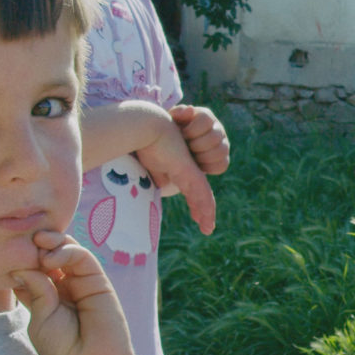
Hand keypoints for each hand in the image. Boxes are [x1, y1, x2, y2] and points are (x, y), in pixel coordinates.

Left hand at [13, 230, 138, 354]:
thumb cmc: (63, 350)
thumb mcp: (39, 319)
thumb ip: (35, 291)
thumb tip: (22, 266)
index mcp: (43, 297)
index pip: (30, 269)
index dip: (20, 259)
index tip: (4, 257)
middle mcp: (61, 286)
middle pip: (47, 254)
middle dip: (35, 245)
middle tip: (23, 242)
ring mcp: (79, 281)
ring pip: (65, 250)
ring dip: (50, 243)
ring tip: (38, 246)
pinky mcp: (97, 280)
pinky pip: (81, 256)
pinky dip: (65, 251)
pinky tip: (51, 259)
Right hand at [134, 117, 217, 234]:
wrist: (146, 127)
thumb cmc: (146, 144)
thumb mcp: (152, 165)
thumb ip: (159, 175)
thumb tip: (161, 185)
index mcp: (180, 170)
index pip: (193, 190)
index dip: (196, 205)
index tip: (197, 218)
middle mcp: (188, 170)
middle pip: (201, 194)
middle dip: (204, 211)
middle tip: (207, 227)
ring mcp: (190, 170)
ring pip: (203, 195)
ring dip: (205, 212)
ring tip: (207, 227)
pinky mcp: (188, 170)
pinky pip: (200, 192)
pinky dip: (204, 207)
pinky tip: (206, 217)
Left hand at [169, 103, 230, 175]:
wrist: (174, 148)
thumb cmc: (171, 132)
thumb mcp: (170, 121)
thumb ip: (177, 113)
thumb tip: (190, 109)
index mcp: (205, 116)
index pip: (206, 119)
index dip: (192, 130)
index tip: (181, 136)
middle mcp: (217, 128)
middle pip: (214, 137)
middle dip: (196, 146)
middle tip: (186, 149)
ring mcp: (222, 144)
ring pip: (221, 151)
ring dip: (203, 158)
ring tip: (192, 159)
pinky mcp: (222, 159)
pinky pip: (222, 165)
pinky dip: (209, 168)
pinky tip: (197, 166)